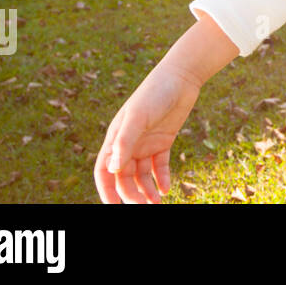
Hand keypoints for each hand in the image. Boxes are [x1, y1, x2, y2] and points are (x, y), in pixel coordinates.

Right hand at [94, 64, 201, 202]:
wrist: (181, 77)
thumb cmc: (154, 93)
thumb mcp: (138, 116)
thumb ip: (125, 141)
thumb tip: (113, 168)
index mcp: (115, 138)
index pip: (104, 170)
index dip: (106, 190)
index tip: (113, 207)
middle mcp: (129, 144)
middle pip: (125, 177)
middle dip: (131, 194)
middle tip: (144, 207)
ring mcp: (146, 143)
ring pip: (143, 175)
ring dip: (147, 190)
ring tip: (157, 203)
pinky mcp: (164, 141)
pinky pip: (160, 166)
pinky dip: (162, 179)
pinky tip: (166, 189)